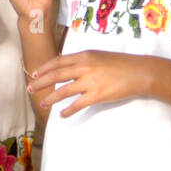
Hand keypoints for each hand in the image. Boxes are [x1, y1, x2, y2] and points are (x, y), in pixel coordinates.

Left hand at [30, 50, 149, 116]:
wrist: (139, 72)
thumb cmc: (121, 64)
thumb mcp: (99, 56)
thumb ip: (83, 61)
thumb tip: (68, 68)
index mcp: (84, 55)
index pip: (58, 61)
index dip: (45, 68)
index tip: (35, 74)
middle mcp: (85, 67)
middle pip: (56, 75)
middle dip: (41, 82)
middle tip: (30, 88)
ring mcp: (90, 81)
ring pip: (64, 91)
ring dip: (51, 98)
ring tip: (43, 103)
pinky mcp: (97, 95)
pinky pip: (78, 104)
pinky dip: (68, 110)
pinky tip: (62, 115)